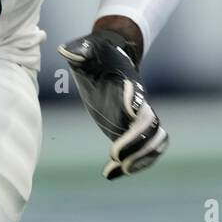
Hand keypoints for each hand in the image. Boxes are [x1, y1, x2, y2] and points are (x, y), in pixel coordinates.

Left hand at [57, 29, 167, 178]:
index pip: (139, 106)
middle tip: (117, 159)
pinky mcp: (128, 127)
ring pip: (155, 142)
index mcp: (129, 86)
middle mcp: (137, 104)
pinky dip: (131, 163)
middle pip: (153, 130)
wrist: (112, 53)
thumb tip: (67, 51)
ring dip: (142, 159)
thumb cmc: (97, 52)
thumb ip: (80, 50)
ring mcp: (135, 118)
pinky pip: (141, 150)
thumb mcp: (86, 48)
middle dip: (140, 148)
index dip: (134, 124)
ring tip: (118, 171)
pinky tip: (110, 173)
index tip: (118, 140)